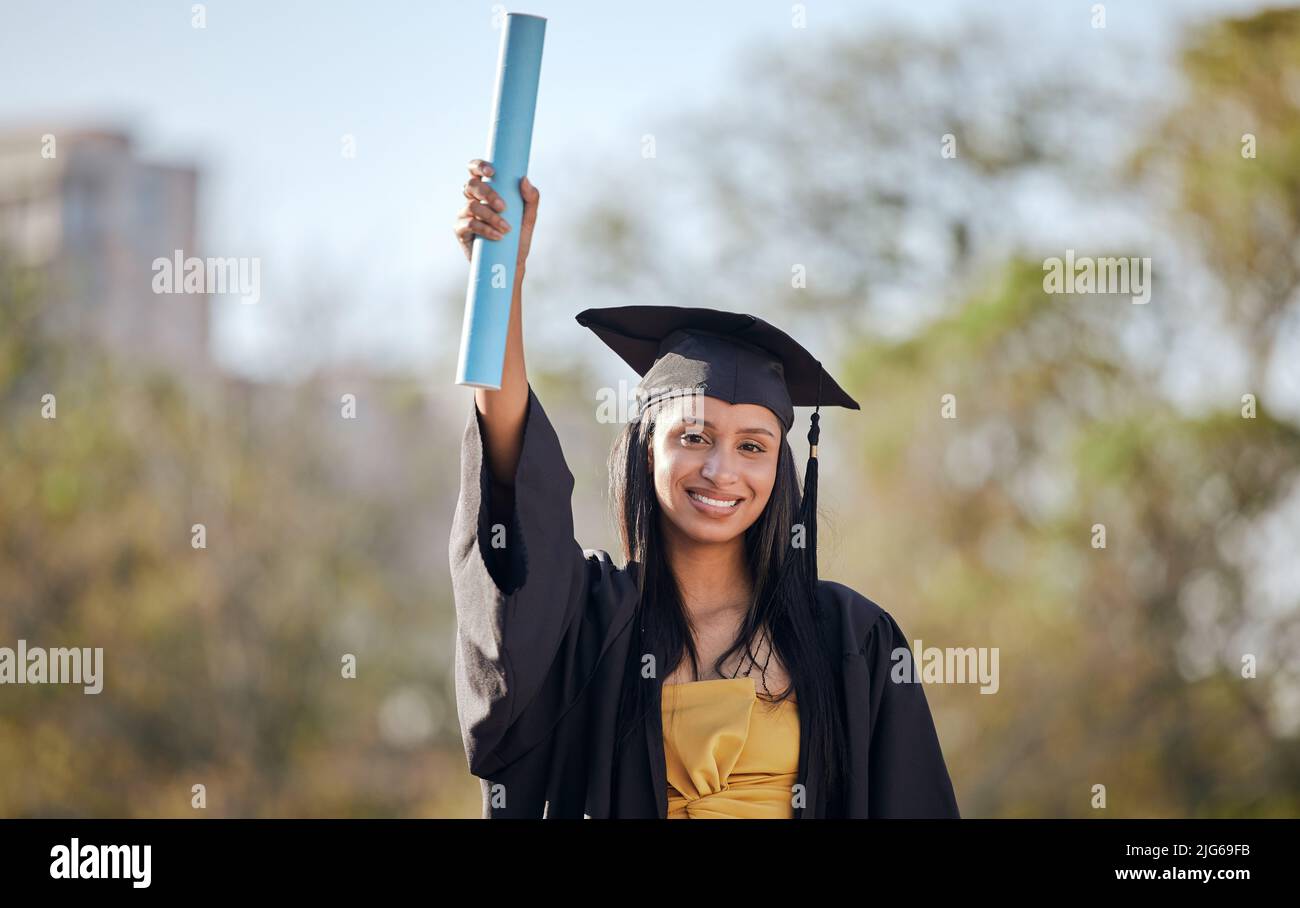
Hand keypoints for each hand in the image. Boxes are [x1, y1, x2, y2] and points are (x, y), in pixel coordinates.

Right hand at [454, 159, 539, 275]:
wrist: (512, 263)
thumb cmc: (518, 238)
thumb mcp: (529, 217)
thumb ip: (531, 198)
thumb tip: (524, 179)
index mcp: (486, 191)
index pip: (475, 170)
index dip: (479, 166)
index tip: (492, 172)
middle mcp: (473, 200)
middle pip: (471, 185)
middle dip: (488, 194)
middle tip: (504, 207)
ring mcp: (465, 214)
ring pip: (472, 206)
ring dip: (491, 217)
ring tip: (506, 229)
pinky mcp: (460, 230)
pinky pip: (469, 224)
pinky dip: (485, 229)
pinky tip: (497, 236)